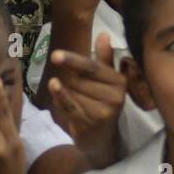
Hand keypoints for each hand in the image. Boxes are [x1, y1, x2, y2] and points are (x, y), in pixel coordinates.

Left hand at [46, 33, 125, 162]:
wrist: (103, 139)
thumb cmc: (103, 104)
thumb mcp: (108, 81)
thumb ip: (104, 59)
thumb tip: (104, 34)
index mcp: (120, 82)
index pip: (93, 68)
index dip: (74, 60)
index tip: (55, 55)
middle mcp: (115, 97)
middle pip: (79, 80)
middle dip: (69, 79)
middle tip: (73, 87)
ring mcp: (103, 112)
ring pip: (73, 92)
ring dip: (64, 91)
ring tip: (72, 98)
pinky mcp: (90, 124)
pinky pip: (70, 106)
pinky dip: (60, 96)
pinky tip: (54, 86)